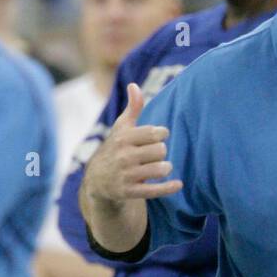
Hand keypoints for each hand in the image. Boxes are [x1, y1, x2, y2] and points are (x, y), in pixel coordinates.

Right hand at [83, 84, 182, 204]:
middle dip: (162, 152)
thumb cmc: (116, 149)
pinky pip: (155, 190)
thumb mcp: (121, 128)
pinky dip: (169, 187)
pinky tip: (178, 184)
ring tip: (162, 167)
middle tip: (156, 154)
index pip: (155, 133)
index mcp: (123, 138)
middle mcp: (124, 156)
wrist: (98, 180)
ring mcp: (127, 175)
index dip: (162, 134)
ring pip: (160, 169)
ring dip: (165, 168)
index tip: (159, 136)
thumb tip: (134, 85)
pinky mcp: (130, 192)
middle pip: (160, 150)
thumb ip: (132, 108)